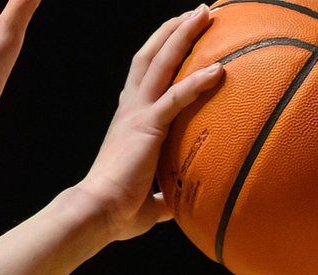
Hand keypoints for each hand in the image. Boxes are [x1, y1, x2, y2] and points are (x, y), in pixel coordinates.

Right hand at [79, 7, 224, 243]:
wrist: (96, 212)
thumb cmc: (117, 212)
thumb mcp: (146, 204)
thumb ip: (162, 199)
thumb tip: (175, 208)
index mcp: (128, 121)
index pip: (144, 77)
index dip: (160, 54)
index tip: (178, 39)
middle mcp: (130, 109)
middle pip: (152, 56)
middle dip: (174, 30)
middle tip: (196, 12)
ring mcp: (137, 114)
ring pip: (162, 62)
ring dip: (184, 35)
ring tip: (205, 12)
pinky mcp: (147, 127)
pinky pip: (178, 97)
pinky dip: (198, 81)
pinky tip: (220, 69)